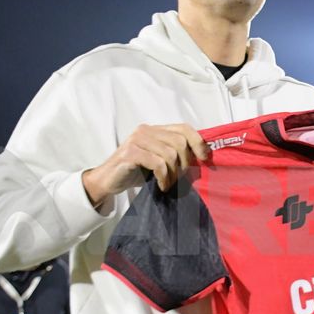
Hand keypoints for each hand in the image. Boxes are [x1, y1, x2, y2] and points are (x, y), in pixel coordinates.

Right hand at [83, 124, 208, 208]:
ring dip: (174, 174)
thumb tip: (203, 157)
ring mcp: (136, 140)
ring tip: (169, 184)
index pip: (184, 128)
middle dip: (184, 164)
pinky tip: (161, 186)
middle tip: (179, 179)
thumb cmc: (136, 172)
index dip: (198, 142)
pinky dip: (164, 178)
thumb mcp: (159, 160)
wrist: (108, 181)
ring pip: (170, 154)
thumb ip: (175, 154)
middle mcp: (146, 131)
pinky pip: (158, 164)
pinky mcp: (130, 153)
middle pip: (180, 142)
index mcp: (155, 130)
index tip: (204, 158)